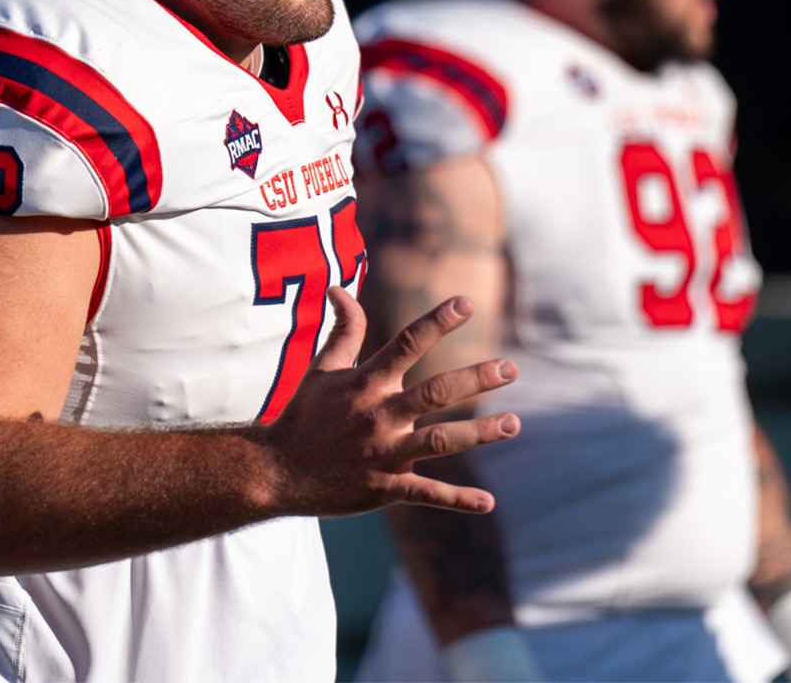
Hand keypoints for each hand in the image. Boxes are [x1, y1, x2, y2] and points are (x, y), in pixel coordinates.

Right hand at [260, 288, 519, 516]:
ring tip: (514, 423)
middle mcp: (377, 415)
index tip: (466, 303)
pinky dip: (457, 500)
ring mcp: (381, 453)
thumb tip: (342, 288)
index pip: (405, 344)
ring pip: (438, 441)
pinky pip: (425, 493)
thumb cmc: (303, 416)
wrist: (275, 471)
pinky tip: (488, 502)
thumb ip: (344, 331)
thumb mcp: (321, 369)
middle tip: (510, 368)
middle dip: (474, 379)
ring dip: (479, 433)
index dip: (436, 323)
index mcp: (364, 383)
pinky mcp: (382, 487)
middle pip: (434, 393)